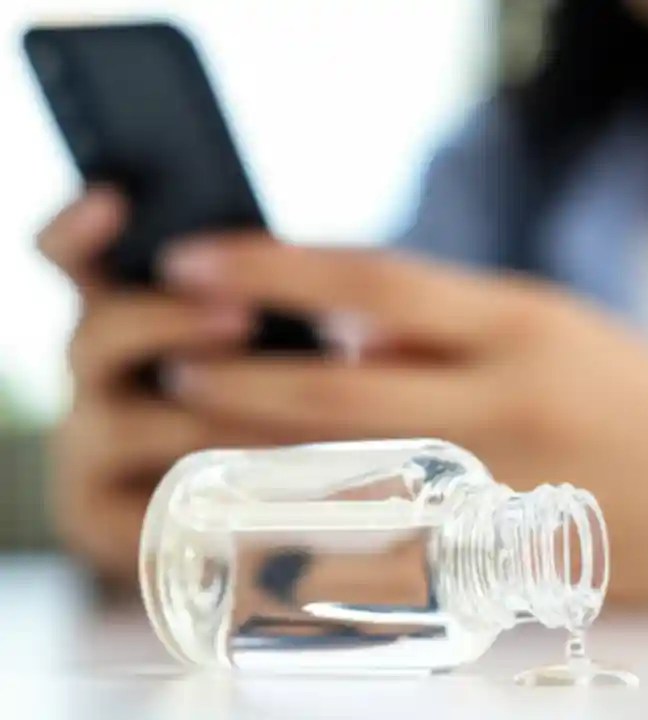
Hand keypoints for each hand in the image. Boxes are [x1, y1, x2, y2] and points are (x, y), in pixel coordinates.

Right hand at [37, 190, 265, 578]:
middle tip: (241, 317)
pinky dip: (196, 495)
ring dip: (204, 416)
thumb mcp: (282, 349)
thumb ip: (274, 312)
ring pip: (119, 422)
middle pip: (94, 333)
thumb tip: (316, 284)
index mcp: (131, 316)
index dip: (79, 231)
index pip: (74, 260)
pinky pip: (134, 505)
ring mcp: (89, 446)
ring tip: (285, 420)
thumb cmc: (281, 410)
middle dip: (166, 319)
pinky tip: (249, 492)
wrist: (272, 513)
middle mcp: (96, 376)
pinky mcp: (98, 517)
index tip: (114, 200)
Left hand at [160, 237, 647, 602]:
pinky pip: (392, 546)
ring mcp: (511, 482)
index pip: (377, 278)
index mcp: (525, 322)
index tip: (194, 258)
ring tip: (198, 439)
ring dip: (260, 453)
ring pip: (352, 468)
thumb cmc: (645, 396)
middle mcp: (511, 397)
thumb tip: (345, 330)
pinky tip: (277, 525)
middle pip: (342, 383)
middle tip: (174, 363)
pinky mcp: (513, 552)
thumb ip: (453, 326)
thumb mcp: (556, 325)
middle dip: (238, 374)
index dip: (273, 266)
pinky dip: (324, 530)